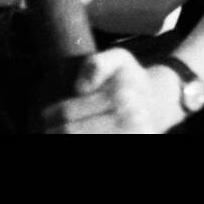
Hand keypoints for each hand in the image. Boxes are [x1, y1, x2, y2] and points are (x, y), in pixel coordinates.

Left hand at [41, 48, 183, 133]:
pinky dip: (82, 139)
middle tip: (49, 128)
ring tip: (57, 132)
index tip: (46, 115)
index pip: (69, 112)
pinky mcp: (137, 140)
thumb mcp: (119, 59)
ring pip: (82, 140)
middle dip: (55, 130)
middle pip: (71, 132)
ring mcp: (133, 134)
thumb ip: (97, 64)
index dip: (52, 114)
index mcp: (119, 95)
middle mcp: (128, 118)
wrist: (157, 101)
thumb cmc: (130, 79)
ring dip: (66, 136)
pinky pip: (99, 144)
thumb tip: (80, 88)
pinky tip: (76, 134)